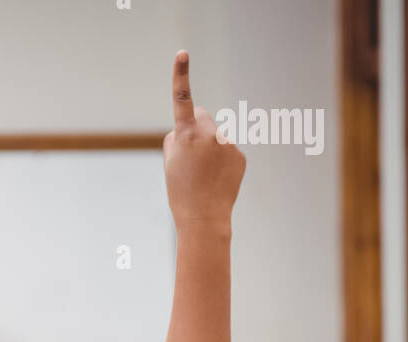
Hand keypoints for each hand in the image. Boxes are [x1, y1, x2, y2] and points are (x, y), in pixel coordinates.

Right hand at [163, 52, 245, 231]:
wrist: (204, 220)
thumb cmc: (181, 192)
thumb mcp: (170, 163)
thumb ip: (177, 138)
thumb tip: (191, 128)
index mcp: (187, 135)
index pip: (182, 99)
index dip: (180, 75)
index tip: (182, 53)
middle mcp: (210, 134)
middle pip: (201, 117)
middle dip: (196, 129)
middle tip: (190, 159)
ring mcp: (228, 144)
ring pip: (215, 137)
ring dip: (209, 149)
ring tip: (204, 176)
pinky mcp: (240, 155)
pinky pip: (227, 151)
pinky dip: (222, 162)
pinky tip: (217, 180)